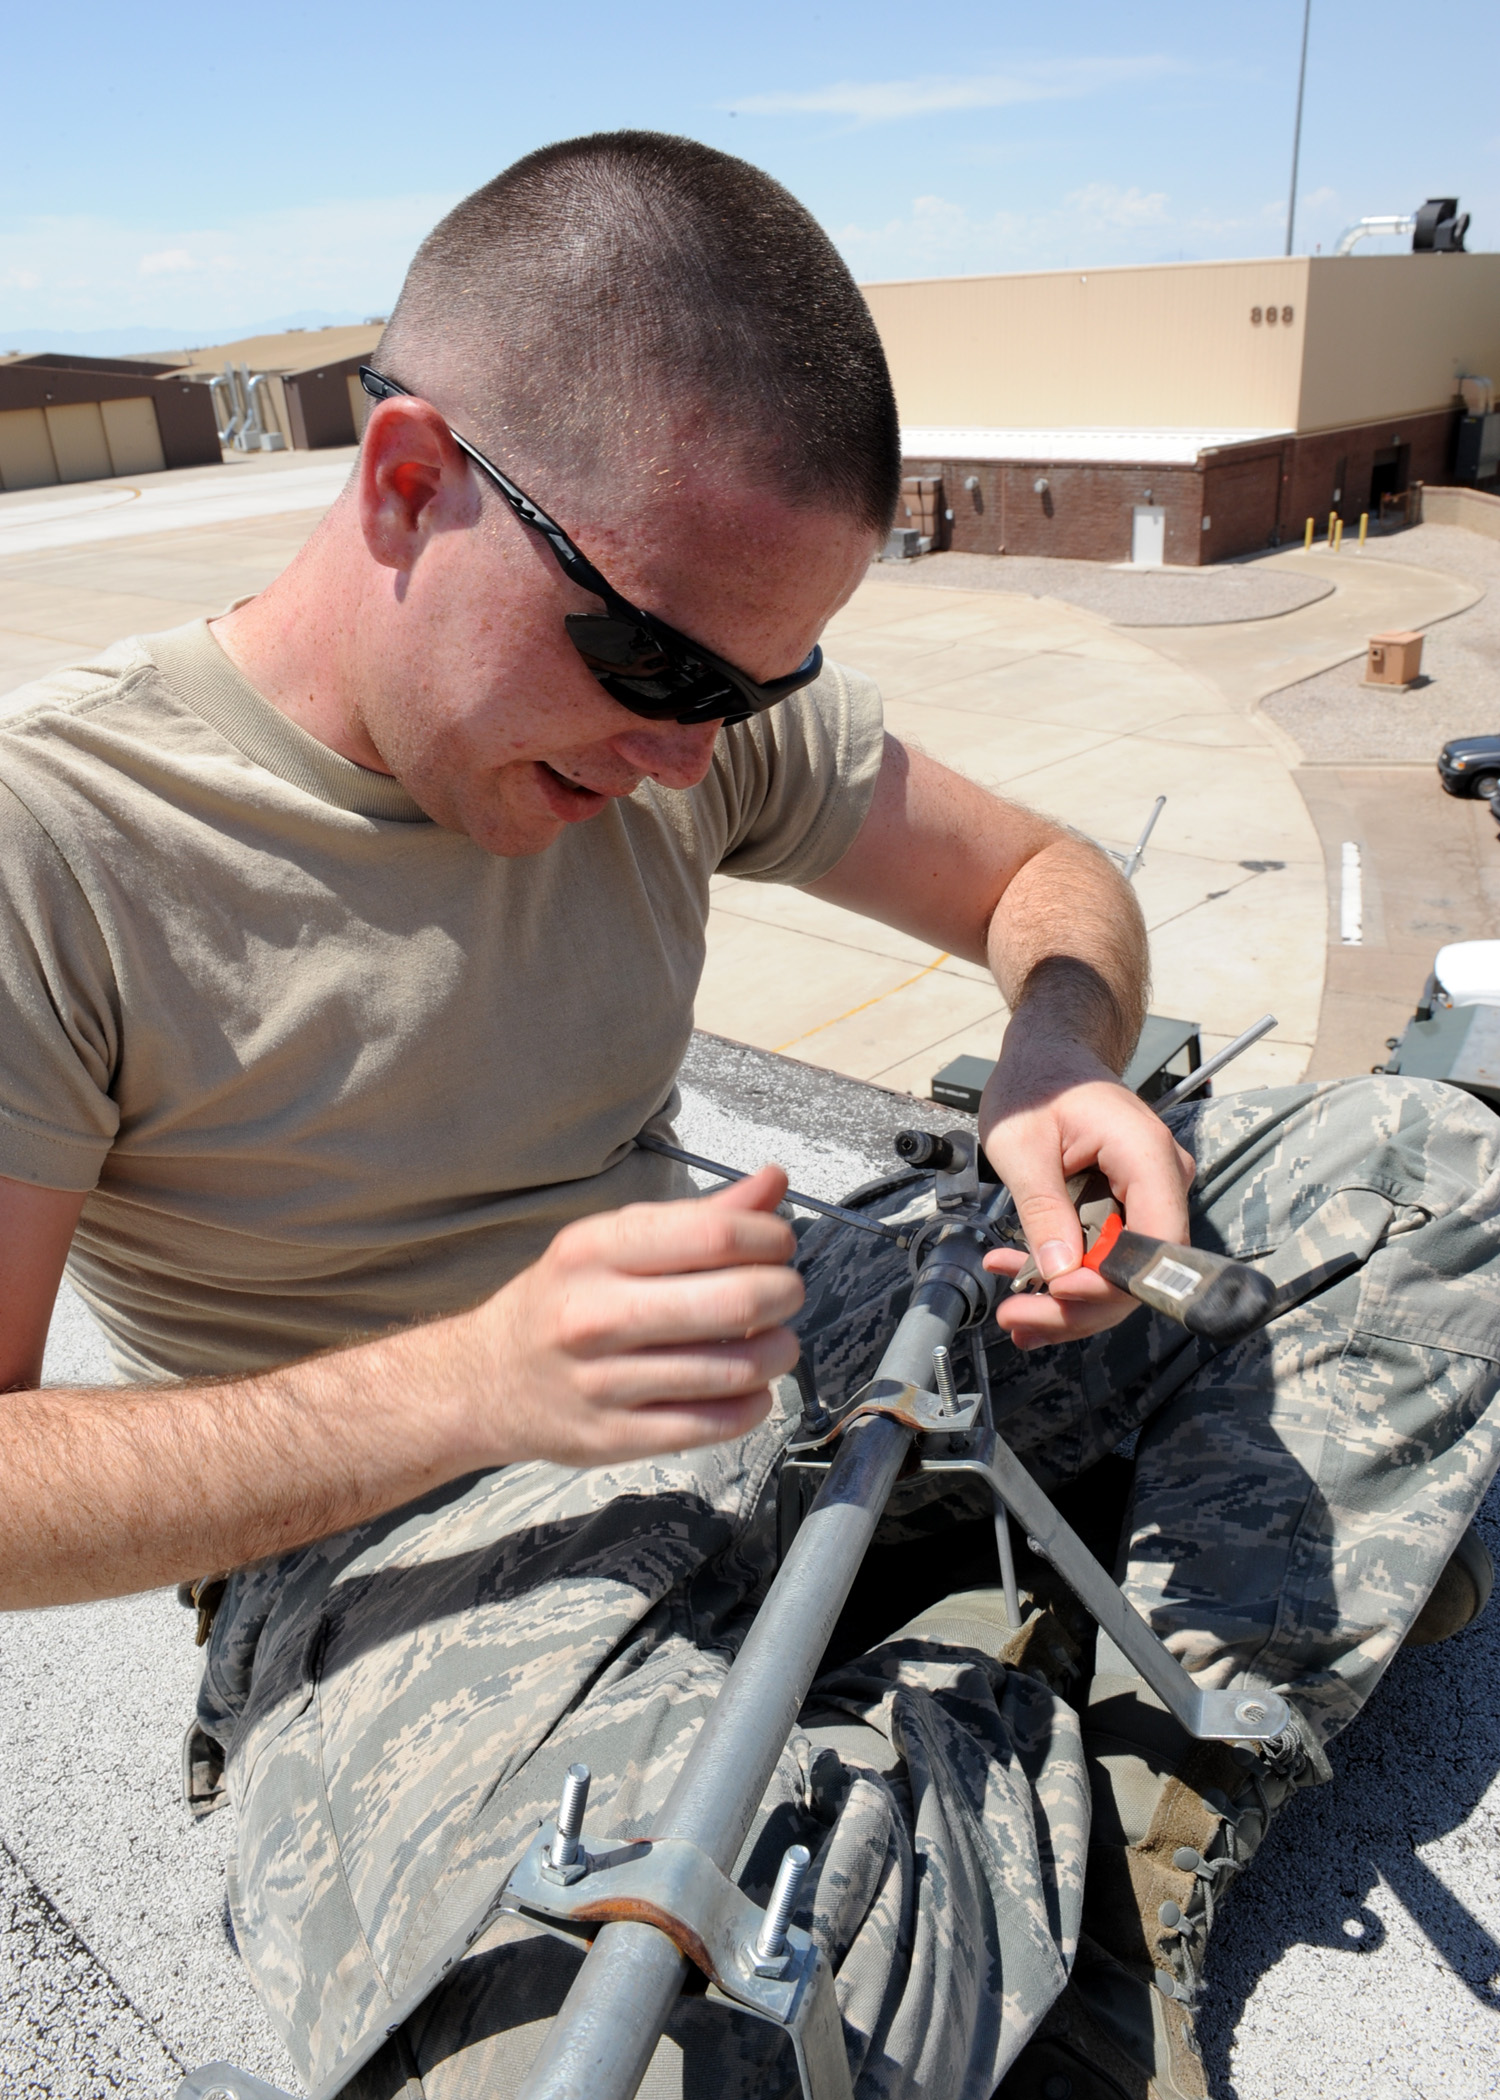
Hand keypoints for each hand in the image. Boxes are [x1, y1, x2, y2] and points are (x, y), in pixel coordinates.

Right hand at [452, 1166, 803, 1465]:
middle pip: (736, 1301)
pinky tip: (749, 1387)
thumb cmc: (561, 1302)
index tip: (779, 1246)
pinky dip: (752, 1404)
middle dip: (784, 1295)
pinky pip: (714, 1423)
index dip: (770, 1239)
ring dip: (777, 1353)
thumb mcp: (612, 1242)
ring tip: (774, 1342)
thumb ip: (698, 1216)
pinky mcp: (616, 1437)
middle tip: (785, 1294)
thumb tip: (772, 1182)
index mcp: (594, 1250)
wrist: (485, 1381)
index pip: (716, 1235)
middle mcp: (594, 1314)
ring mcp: (603, 1382)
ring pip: (734, 1368)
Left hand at [978, 1031, 1194, 1349]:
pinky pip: (1108, 1254)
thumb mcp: (1021, 1144)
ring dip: (1066, 1299)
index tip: (1057, 1293)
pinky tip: (1025, 1282)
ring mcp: (1149, 1194)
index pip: (1154, 1245)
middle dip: (1077, 1306)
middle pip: (1137, 1271)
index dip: (1110, 1283)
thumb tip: (1058, 1270)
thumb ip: (1042, 1208)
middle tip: (1019, 1321)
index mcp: (1145, 1155)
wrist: (1048, 1057)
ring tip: (1015, 1313)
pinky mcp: (1129, 1206)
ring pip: (1121, 1272)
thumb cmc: (1037, 1084)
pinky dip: (1067, 1275)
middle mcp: (1161, 1179)